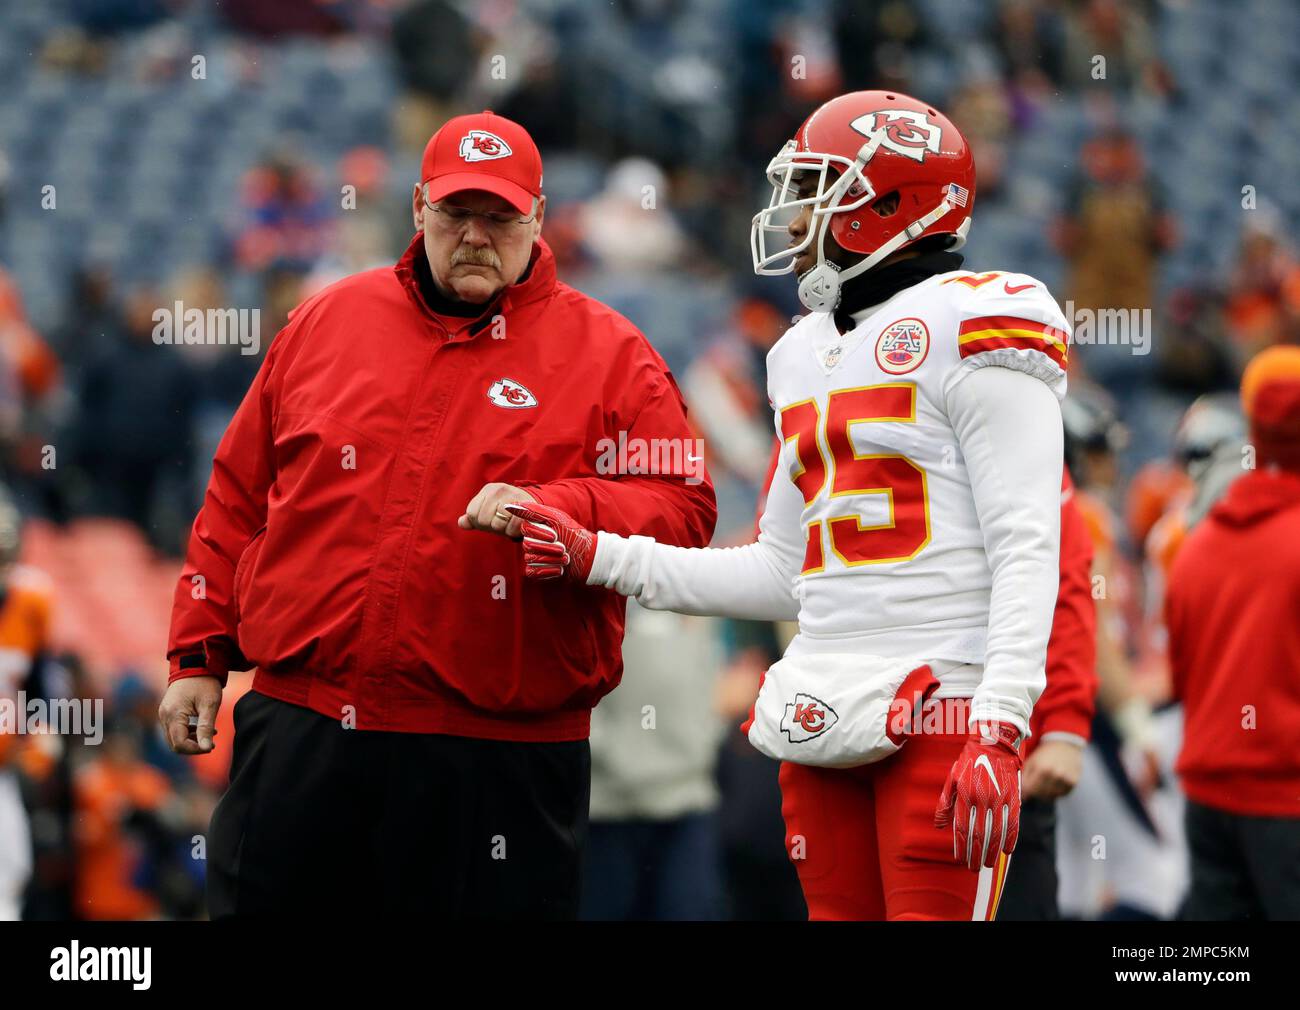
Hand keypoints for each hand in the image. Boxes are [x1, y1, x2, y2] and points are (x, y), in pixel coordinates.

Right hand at [158, 675, 222, 754]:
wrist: (195, 664)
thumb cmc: (205, 682)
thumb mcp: (210, 704)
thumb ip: (206, 727)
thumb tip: (206, 748)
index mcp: (173, 714)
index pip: (179, 744)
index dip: (195, 749)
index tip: (212, 746)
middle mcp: (164, 716)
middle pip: (175, 743)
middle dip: (193, 746)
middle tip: (212, 743)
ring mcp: (164, 714)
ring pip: (174, 738)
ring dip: (191, 740)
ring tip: (211, 734)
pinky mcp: (168, 712)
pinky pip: (175, 729)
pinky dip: (188, 733)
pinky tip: (204, 729)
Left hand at [457, 483, 536, 538]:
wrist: (534, 508)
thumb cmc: (508, 514)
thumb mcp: (489, 514)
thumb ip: (473, 519)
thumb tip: (461, 523)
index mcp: (487, 490)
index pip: (472, 513)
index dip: (480, 522)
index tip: (490, 521)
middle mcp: (498, 489)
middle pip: (483, 520)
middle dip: (492, 526)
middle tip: (502, 523)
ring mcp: (512, 496)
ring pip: (497, 523)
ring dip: (503, 529)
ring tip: (509, 524)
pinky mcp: (525, 506)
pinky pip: (511, 526)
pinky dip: (513, 531)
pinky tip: (517, 527)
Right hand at [503, 502, 595, 580]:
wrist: (588, 555)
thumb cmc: (573, 534)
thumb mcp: (557, 518)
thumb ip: (534, 511)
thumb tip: (510, 505)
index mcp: (535, 527)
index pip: (526, 529)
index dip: (540, 534)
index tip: (555, 535)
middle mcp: (532, 542)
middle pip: (528, 546)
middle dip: (549, 548)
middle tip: (564, 548)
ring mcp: (534, 557)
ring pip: (531, 559)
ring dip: (552, 560)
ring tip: (566, 558)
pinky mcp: (537, 571)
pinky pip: (533, 572)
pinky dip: (549, 571)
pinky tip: (560, 569)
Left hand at [935, 721, 1022, 870]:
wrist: (994, 743)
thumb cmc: (969, 763)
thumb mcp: (952, 779)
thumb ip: (945, 803)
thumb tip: (939, 826)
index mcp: (965, 795)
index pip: (962, 828)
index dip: (961, 846)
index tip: (960, 859)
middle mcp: (982, 799)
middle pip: (979, 834)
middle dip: (976, 854)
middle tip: (974, 868)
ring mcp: (999, 799)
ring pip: (996, 832)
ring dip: (992, 851)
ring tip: (988, 864)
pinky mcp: (1014, 797)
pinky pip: (1013, 823)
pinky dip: (1011, 839)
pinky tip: (1007, 851)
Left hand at [1022, 738, 1082, 799]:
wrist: (1066, 745)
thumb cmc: (1046, 753)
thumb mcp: (1032, 760)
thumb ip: (1025, 776)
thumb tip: (1021, 792)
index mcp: (1042, 768)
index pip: (1030, 789)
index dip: (1025, 793)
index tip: (1023, 793)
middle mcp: (1054, 775)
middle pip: (1040, 794)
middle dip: (1034, 792)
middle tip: (1034, 786)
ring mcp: (1065, 779)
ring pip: (1050, 796)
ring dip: (1045, 793)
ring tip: (1045, 782)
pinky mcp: (1073, 783)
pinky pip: (1061, 794)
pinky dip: (1056, 792)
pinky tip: (1054, 782)